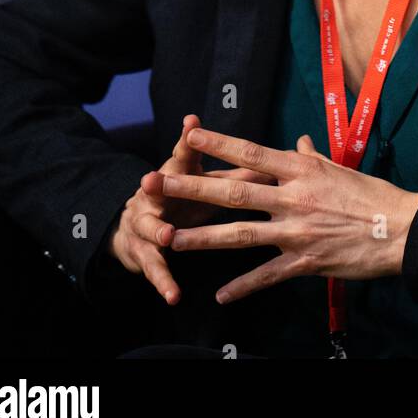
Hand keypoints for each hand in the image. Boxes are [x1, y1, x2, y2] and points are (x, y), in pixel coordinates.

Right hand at [107, 114, 276, 304]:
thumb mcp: (208, 182)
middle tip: (151, 177)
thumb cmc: (183, 196)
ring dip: (159, 231)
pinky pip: (155, 269)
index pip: (183, 153)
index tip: (191, 122)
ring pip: (153, 229)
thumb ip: (240, 170)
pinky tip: (174, 295)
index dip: (188, 139)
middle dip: (161, 183)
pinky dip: (164, 282)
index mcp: (177, 173)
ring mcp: (147, 225)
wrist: (139, 227)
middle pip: (163, 187)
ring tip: (168, 236)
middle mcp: (158, 195)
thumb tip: (278, 157)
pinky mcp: (145, 254)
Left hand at [143, 128, 417, 304]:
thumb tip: (298, 140)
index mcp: (300, 169)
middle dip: (190, 189)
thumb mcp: (338, 166)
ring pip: (240, 234)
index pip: (250, 153)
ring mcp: (297, 231)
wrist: (401, 228)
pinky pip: (268, 275)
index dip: (217, 145)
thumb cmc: (371, 194)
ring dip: (202, 238)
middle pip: (233, 192)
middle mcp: (293, 196)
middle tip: (155, 183)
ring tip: (169, 240)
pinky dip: (243, 286)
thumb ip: (311, 156)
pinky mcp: (305, 261)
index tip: (188, 136)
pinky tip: (220, 295)